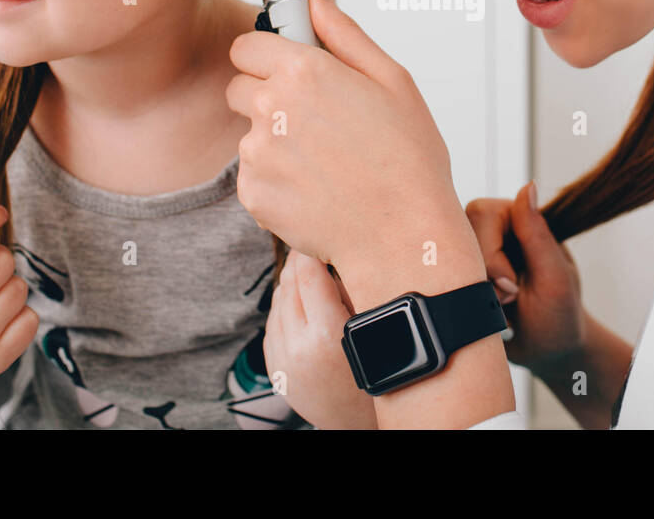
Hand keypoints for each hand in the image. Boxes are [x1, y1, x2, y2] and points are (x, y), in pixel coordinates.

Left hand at [225, 0, 465, 273]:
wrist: (403, 236)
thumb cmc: (408, 161)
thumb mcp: (392, 80)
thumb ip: (343, 31)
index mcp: (303, 72)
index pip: (246, 45)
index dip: (269, 57)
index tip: (291, 72)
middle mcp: (271, 109)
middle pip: (240, 88)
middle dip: (268, 98)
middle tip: (317, 121)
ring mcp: (256, 156)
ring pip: (249, 135)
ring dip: (275, 143)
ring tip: (326, 162)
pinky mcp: (253, 195)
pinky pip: (253, 177)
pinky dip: (277, 181)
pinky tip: (317, 188)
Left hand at [263, 249, 376, 428]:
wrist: (359, 422)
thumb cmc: (380, 373)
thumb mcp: (374, 327)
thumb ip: (355, 290)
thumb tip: (339, 250)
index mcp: (327, 334)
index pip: (309, 273)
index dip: (312, 248)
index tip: (317, 231)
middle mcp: (298, 347)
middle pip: (290, 284)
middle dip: (301, 261)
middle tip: (312, 244)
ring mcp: (282, 360)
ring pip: (278, 300)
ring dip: (291, 283)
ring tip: (310, 273)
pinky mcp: (274, 368)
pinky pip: (272, 323)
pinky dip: (284, 307)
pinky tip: (301, 303)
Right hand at [466, 182, 586, 374]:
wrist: (548, 353)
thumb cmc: (560, 315)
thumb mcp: (555, 276)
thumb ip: (537, 233)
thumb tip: (529, 186)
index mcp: (519, 219)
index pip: (483, 214)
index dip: (492, 254)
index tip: (512, 287)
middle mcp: (493, 230)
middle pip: (460, 235)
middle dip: (481, 275)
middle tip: (507, 299)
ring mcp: (474, 252)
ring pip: (449, 258)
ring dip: (471, 289)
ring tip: (499, 307)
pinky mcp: (462, 274)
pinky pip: (442, 279)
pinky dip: (461, 300)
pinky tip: (484, 310)